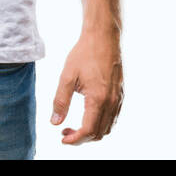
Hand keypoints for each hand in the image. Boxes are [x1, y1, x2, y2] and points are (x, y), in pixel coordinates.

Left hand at [50, 29, 123, 144]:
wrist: (103, 36)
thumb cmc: (84, 53)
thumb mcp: (67, 76)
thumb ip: (60, 101)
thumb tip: (55, 122)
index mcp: (97, 98)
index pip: (88, 130)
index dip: (74, 139)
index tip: (62, 138)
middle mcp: (111, 101)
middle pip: (99, 133)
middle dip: (81, 138)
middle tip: (66, 131)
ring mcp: (118, 97)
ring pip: (108, 127)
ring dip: (92, 132)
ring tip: (76, 126)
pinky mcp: (120, 93)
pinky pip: (113, 117)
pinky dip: (101, 123)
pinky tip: (89, 115)